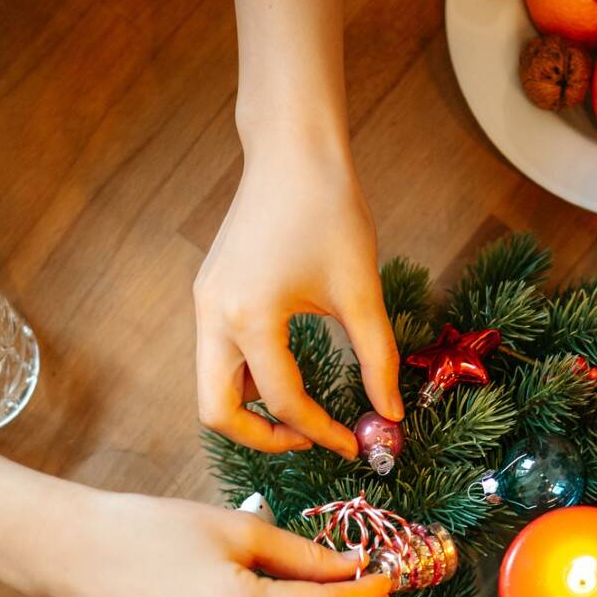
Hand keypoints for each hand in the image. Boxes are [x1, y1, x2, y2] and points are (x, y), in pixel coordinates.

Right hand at [194, 137, 401, 456]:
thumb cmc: (329, 210)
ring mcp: (204, 305)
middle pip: (216, 413)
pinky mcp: (209, 294)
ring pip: (212, 387)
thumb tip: (392, 415)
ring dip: (251, 409)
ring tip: (301, 410)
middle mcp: (214, 317)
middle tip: (308, 440)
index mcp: (251, 318)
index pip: (283, 402)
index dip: (322, 432)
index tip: (355, 444)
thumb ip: (377, 359)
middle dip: (262, 438)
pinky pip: (217, 357)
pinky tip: (287, 370)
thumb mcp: (360, 290)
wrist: (292, 152)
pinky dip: (247, 379)